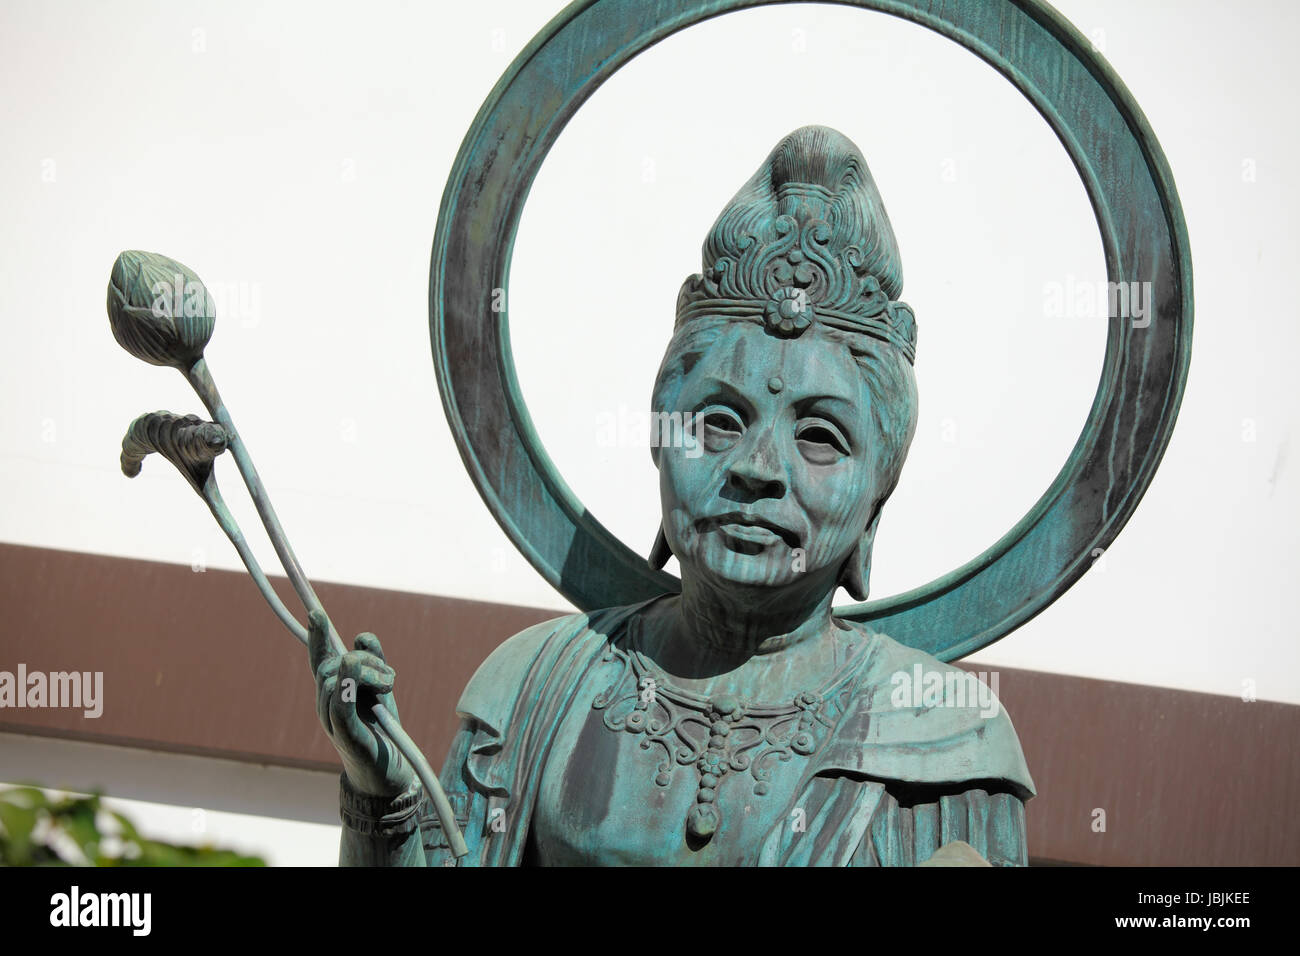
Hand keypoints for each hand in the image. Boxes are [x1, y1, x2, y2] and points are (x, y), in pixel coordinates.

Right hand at [308, 609, 415, 797]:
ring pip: (336, 677)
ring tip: (388, 687)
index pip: (320, 659)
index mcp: (334, 691)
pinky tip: (351, 672)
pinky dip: (344, 684)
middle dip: (365, 659)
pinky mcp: (345, 733)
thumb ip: (375, 661)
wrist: (388, 772)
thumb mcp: (381, 688)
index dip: (316, 637)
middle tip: (388, 677)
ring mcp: (332, 718)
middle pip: (333, 663)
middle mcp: (326, 703)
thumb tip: (362, 635)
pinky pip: (339, 702)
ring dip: (369, 672)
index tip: (315, 613)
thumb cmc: (382, 729)